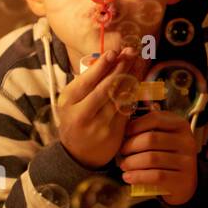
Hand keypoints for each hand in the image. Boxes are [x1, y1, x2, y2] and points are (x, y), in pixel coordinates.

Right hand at [57, 48, 146, 167]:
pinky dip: (134, 92)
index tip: (113, 53)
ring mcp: (100, 125)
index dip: (101, 66)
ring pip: (119, 96)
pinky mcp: (115, 132)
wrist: (79, 155)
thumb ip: (86, 83)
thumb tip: (106, 59)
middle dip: (120, 67)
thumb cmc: (76, 120)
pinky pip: (127, 107)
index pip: (87, 81)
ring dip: (131, 76)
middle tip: (131, 52)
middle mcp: (82, 114)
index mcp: (68, 103)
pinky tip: (139, 79)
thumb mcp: (71, 102)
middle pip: (106, 87)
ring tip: (139, 60)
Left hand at [118, 110, 199, 204]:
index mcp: (181, 125)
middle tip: (121, 152)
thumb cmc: (168, 155)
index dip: (135, 125)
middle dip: (130, 146)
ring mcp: (187, 161)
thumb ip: (149, 128)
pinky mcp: (183, 179)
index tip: (124, 134)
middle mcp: (187, 141)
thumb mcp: (165, 137)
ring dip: (131, 162)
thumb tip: (123, 126)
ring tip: (124, 165)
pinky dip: (138, 176)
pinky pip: (156, 176)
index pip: (155, 119)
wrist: (186, 181)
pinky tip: (128, 177)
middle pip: (151, 139)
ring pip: (152, 159)